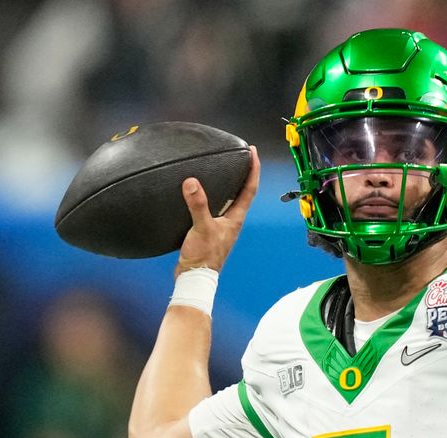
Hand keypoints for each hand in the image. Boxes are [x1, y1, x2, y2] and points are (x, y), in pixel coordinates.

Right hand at [176, 146, 260, 275]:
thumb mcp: (201, 227)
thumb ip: (198, 205)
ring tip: (225, 169)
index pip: (250, 189)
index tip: (253, 152)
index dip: (253, 169)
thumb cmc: (203, 257)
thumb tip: (192, 183)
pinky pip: (214, 207)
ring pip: (229, 200)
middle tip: (241, 155)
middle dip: (243, 173)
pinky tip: (202, 192)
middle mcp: (232, 220)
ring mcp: (221, 225)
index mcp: (235, 218)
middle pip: (242, 192)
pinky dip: (212, 196)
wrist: (194, 277)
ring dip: (229, 184)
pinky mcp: (209, 229)